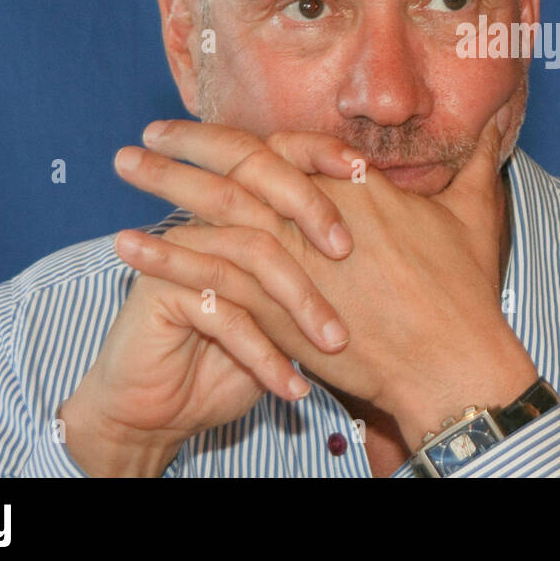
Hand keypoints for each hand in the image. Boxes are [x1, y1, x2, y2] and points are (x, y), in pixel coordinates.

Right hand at [57, 126, 359, 475]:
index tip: (363, 168)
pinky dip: (266, 358)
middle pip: (259, 184)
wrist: (162, 409)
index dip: (318, 151)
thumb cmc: (239, 354)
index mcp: (239, 205)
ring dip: (300, 303)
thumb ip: (326, 265)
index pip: (278, 153)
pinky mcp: (160, 292)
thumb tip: (398, 232)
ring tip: (335, 344)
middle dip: (312, 211)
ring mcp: (181, 250)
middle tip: (348, 250)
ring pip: (251, 253)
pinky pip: (225, 317)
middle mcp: (206, 218)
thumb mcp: (289, 309)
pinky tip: (294, 388)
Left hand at [115, 104, 538, 450]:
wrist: (451, 360)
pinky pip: (206, 274)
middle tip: (144, 135)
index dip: (242, 133)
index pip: (282, 145)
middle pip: (235, 164)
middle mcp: (313, 213)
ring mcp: (290, 259)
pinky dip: (165, 257)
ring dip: (161, 187)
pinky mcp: (274, 308)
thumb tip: (498, 123)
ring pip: (212, 209)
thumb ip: (475, 162)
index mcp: (355, 187)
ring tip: (123, 171)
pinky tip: (127, 246)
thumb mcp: (475, 214)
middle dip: (184, 145)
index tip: (209, 128)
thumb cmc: (465, 293)